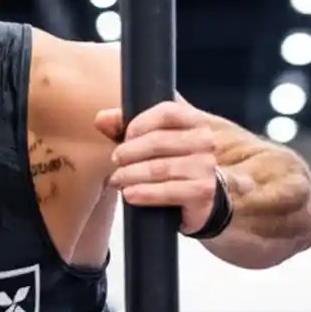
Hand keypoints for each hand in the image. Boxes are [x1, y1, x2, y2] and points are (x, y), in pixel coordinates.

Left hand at [94, 101, 220, 234]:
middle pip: (159, 140)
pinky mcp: (203, 193)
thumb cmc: (181, 163)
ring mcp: (207, 168)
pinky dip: (144, 193)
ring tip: (117, 179)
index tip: (125, 136)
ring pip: (159, 168)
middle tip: (115, 160)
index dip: (140, 123)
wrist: (209, 198)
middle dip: (129, 151)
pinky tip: (130, 194)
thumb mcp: (162, 138)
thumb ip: (131, 125)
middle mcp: (207, 141)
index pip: (167, 112)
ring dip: (130, 174)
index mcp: (197, 121)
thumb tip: (101, 119)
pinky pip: (167, 191)